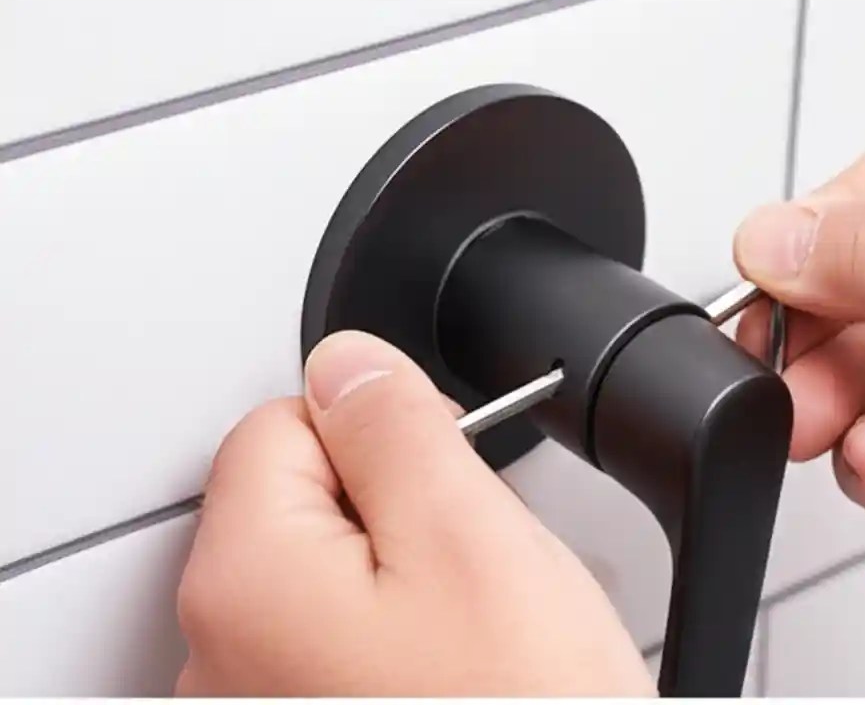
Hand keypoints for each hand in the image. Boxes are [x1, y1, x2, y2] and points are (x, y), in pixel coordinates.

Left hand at [175, 331, 651, 695]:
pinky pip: (346, 640)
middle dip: (399, 509)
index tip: (445, 482)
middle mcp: (223, 654)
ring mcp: (263, 704)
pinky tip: (460, 673)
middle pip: (305, 499)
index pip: (287, 420)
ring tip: (475, 634)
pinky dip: (404, 637)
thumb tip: (348, 359)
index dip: (386, 433)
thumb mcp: (473, 538)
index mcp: (247, 581)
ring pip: (336, 572)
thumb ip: (395, 426)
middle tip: (472, 571)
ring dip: (409, 578)